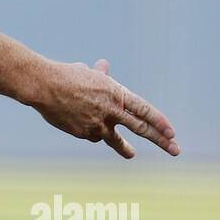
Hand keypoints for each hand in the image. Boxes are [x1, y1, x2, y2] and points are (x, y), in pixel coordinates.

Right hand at [33, 59, 179, 159]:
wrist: (44, 86)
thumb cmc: (66, 75)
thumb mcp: (88, 73)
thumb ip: (100, 75)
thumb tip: (103, 65)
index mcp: (116, 94)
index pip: (145, 110)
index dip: (159, 121)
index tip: (172, 132)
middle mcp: (111, 111)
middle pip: (141, 128)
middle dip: (161, 141)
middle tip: (175, 150)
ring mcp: (98, 124)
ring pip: (115, 140)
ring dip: (125, 149)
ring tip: (132, 155)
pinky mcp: (83, 133)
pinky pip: (91, 135)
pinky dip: (90, 131)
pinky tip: (79, 123)